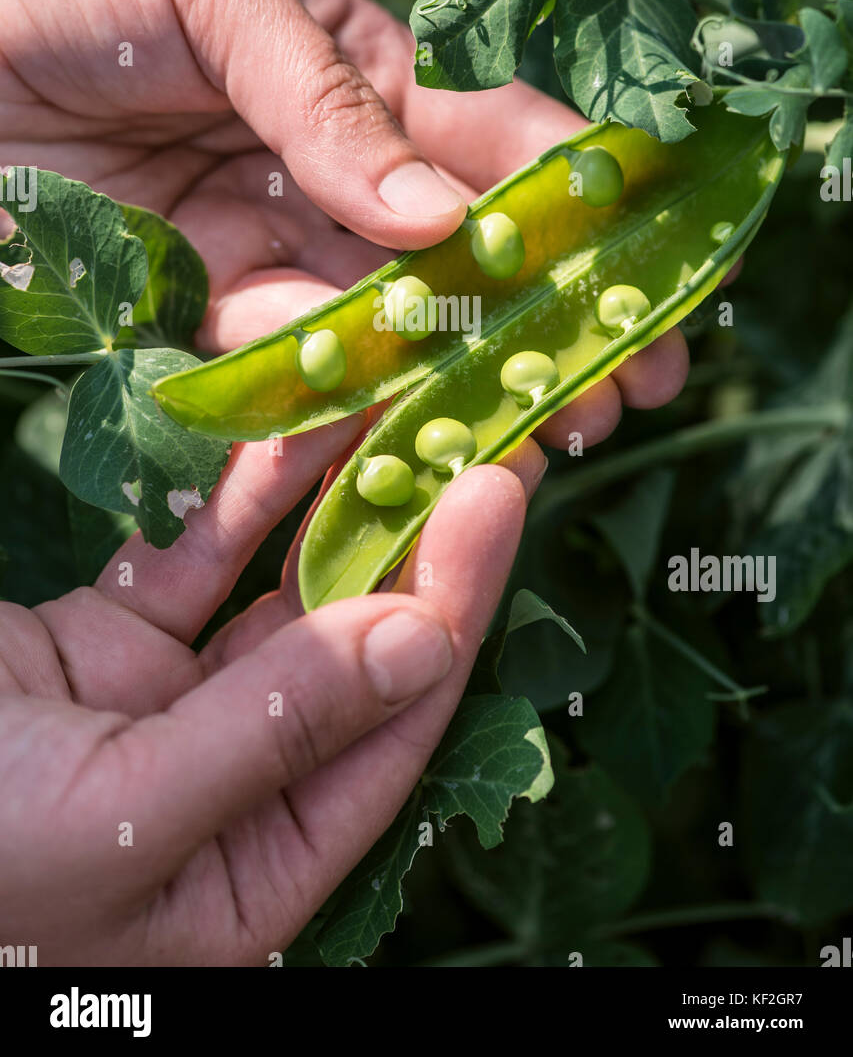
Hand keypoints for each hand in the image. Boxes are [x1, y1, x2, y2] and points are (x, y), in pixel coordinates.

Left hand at [0, 0, 687, 448]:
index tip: (650, 271)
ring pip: (378, 328)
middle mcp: (323, 169)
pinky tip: (397, 445)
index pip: (490, 141)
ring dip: (457, 382)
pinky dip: (334, 411)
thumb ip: (326, 97)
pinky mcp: (183, 309)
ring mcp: (257, 244)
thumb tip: (437, 215)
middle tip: (622, 387)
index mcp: (356, 71)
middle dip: (542, 319)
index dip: (579, 205)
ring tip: (535, 436)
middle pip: (454, 256)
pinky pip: (273, 371)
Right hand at [0, 435, 545, 964]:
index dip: (451, 609)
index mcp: (250, 876)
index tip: (496, 494)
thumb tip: (417, 643)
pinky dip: (234, 497)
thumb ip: (272, 734)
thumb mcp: (113, 813)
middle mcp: (230, 791)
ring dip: (330, 501)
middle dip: (408, 541)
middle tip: (469, 428)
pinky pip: (191, 562)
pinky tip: (288, 427)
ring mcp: (168, 711)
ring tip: (393, 404)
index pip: (388, 734)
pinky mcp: (107, 647)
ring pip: (277, 594)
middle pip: (350, 653)